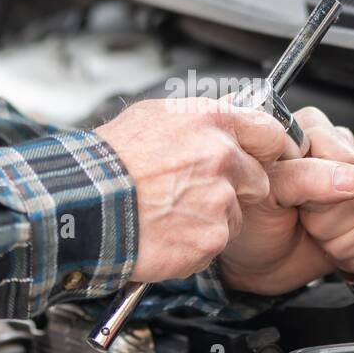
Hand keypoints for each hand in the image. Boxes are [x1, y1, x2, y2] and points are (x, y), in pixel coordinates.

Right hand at [96, 97, 290, 283]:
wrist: (83, 203)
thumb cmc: (108, 161)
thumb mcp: (152, 117)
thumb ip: (199, 116)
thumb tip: (230, 107)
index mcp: (212, 122)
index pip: (270, 133)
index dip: (267, 149)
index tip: (262, 159)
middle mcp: (222, 158)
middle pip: (258, 180)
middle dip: (236, 189)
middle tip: (196, 194)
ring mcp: (220, 200)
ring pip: (234, 215)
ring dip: (210, 219)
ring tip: (169, 213)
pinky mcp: (210, 238)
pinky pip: (213, 244)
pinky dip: (193, 245)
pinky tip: (165, 233)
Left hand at [219, 107, 353, 295]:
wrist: (256, 263)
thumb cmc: (251, 221)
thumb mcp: (262, 194)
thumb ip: (301, 177)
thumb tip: (351, 179)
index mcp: (311, 132)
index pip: (345, 157)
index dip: (320, 187)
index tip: (295, 199)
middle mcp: (342, 153)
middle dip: (328, 219)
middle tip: (303, 218)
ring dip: (340, 240)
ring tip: (315, 232)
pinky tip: (334, 246)